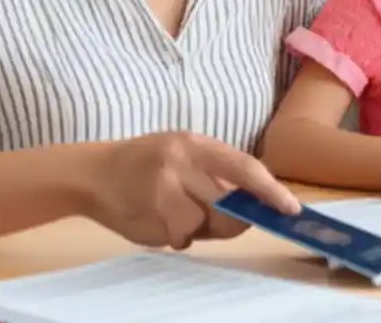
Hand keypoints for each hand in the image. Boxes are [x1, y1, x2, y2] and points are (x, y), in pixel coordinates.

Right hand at [86, 132, 300, 249]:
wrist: (90, 173)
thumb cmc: (143, 167)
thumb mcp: (182, 159)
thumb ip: (216, 178)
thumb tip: (253, 209)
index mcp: (198, 144)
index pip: (246, 167)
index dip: (271, 190)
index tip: (291, 208)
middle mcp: (184, 159)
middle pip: (228, 201)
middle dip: (229, 221)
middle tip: (213, 222)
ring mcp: (165, 183)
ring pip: (203, 221)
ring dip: (194, 229)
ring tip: (173, 215)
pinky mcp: (150, 206)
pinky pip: (180, 233)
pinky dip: (175, 235)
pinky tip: (156, 219)